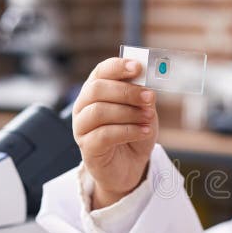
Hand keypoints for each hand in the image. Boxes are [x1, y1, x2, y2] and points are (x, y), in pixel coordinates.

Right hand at [73, 57, 158, 208]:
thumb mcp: (143, 111)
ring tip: (148, 117)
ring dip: (128, 112)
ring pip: (99, 111)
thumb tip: (146, 86)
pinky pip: (105, 134)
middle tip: (149, 97)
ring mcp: (82, 127)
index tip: (138, 68)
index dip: (118, 67)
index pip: (101, 72)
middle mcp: (84, 106)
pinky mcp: (87, 147)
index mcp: (96, 91)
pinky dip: (129, 131)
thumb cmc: (134, 134)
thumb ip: (142, 97)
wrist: (130, 166)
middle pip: (97, 89)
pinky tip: (145, 131)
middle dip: (126, 91)